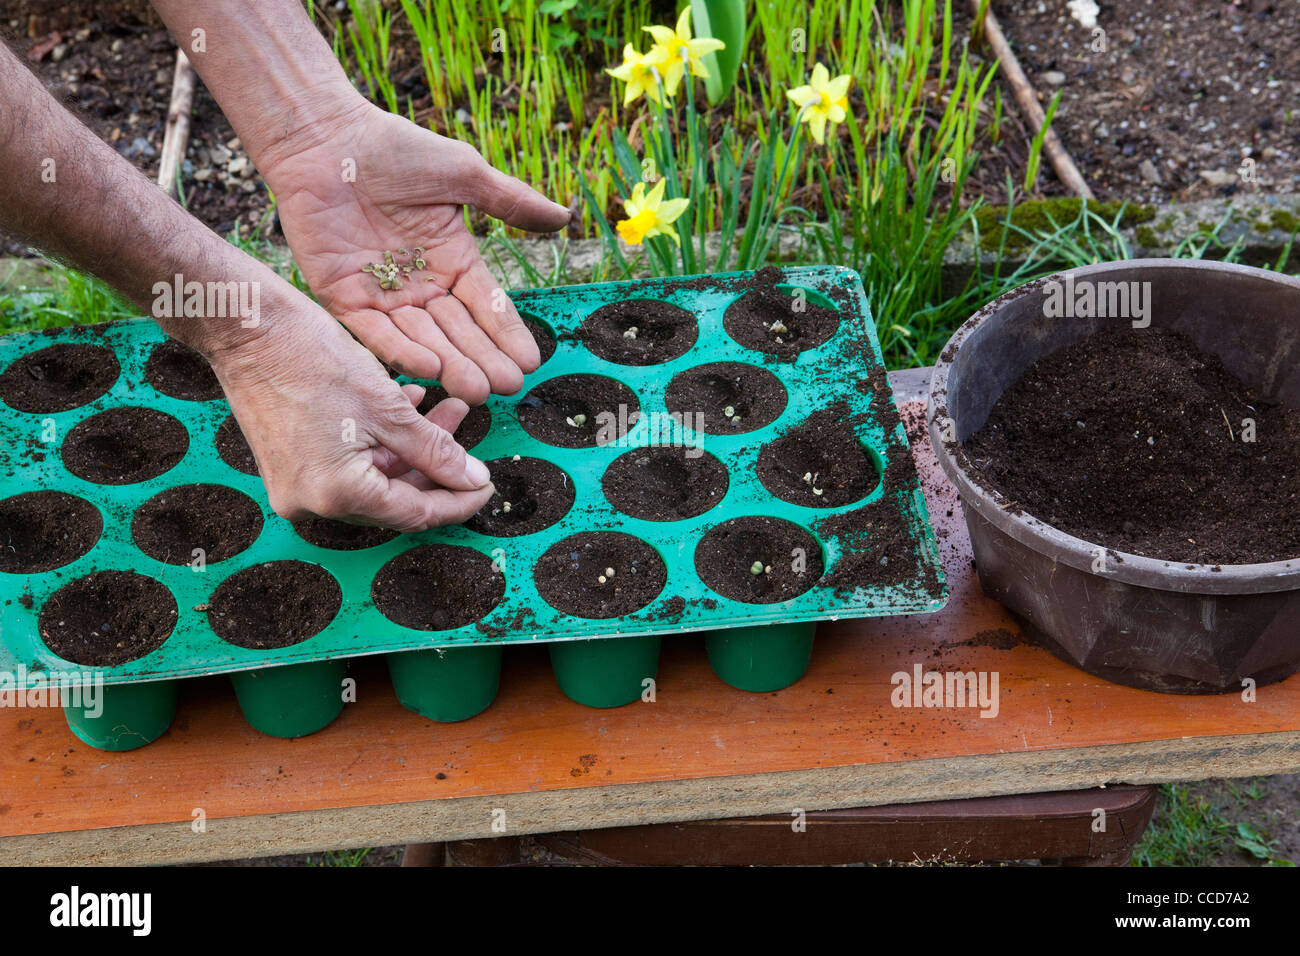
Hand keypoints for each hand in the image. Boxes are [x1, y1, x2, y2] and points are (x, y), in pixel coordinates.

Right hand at [208, 291, 495, 531]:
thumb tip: (473, 480)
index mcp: (338, 495)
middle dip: (438, 466)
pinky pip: (350, 463)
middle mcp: (312, 503)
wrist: (245, 327)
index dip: (459, 500)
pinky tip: (410, 402)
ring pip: (376, 477)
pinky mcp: (290, 464)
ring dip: (414, 446)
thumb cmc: (313, 359)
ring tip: (448, 405)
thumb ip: (435, 451)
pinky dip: (382, 440)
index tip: (489, 485)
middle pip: (395, 498)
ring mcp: (297, 486)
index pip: (416, 514)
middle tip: (470, 432)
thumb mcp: (388, 407)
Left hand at [260, 102, 570, 403]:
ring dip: (448, 366)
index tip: (529, 362)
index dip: (508, 334)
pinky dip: (401, 351)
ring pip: (422, 339)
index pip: (487, 306)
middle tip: (505, 388)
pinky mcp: (344, 297)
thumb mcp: (464, 173)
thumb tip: (565, 217)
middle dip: (482, 360)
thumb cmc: (396, 148)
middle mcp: (421, 284)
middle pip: (458, 331)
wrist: (327, 137)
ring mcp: (383, 295)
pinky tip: (429, 368)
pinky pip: (376, 332)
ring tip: (474, 390)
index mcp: (453, 259)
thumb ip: (511, 202)